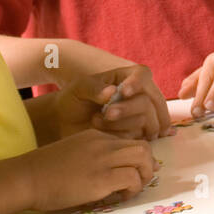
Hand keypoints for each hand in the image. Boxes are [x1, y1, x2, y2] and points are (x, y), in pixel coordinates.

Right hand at [23, 129, 154, 212]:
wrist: (26, 177)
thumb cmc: (44, 171)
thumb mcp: (73, 152)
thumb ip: (93, 155)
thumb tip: (112, 172)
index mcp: (96, 135)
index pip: (129, 141)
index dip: (137, 157)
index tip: (135, 171)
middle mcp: (103, 143)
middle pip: (143, 146)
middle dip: (148, 164)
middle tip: (140, 180)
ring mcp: (102, 159)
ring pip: (143, 157)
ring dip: (144, 175)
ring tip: (131, 188)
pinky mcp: (101, 178)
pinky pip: (132, 178)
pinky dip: (133, 188)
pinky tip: (120, 196)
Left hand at [54, 64, 170, 140]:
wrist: (66, 124)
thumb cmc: (74, 100)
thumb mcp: (79, 88)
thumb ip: (94, 88)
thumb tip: (113, 92)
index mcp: (125, 77)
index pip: (142, 74)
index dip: (138, 83)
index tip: (125, 92)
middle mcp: (136, 96)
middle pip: (147, 101)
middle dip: (128, 108)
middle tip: (107, 113)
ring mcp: (137, 117)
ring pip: (144, 121)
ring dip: (121, 124)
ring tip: (97, 122)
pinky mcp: (134, 135)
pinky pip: (138, 138)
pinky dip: (120, 137)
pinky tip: (104, 135)